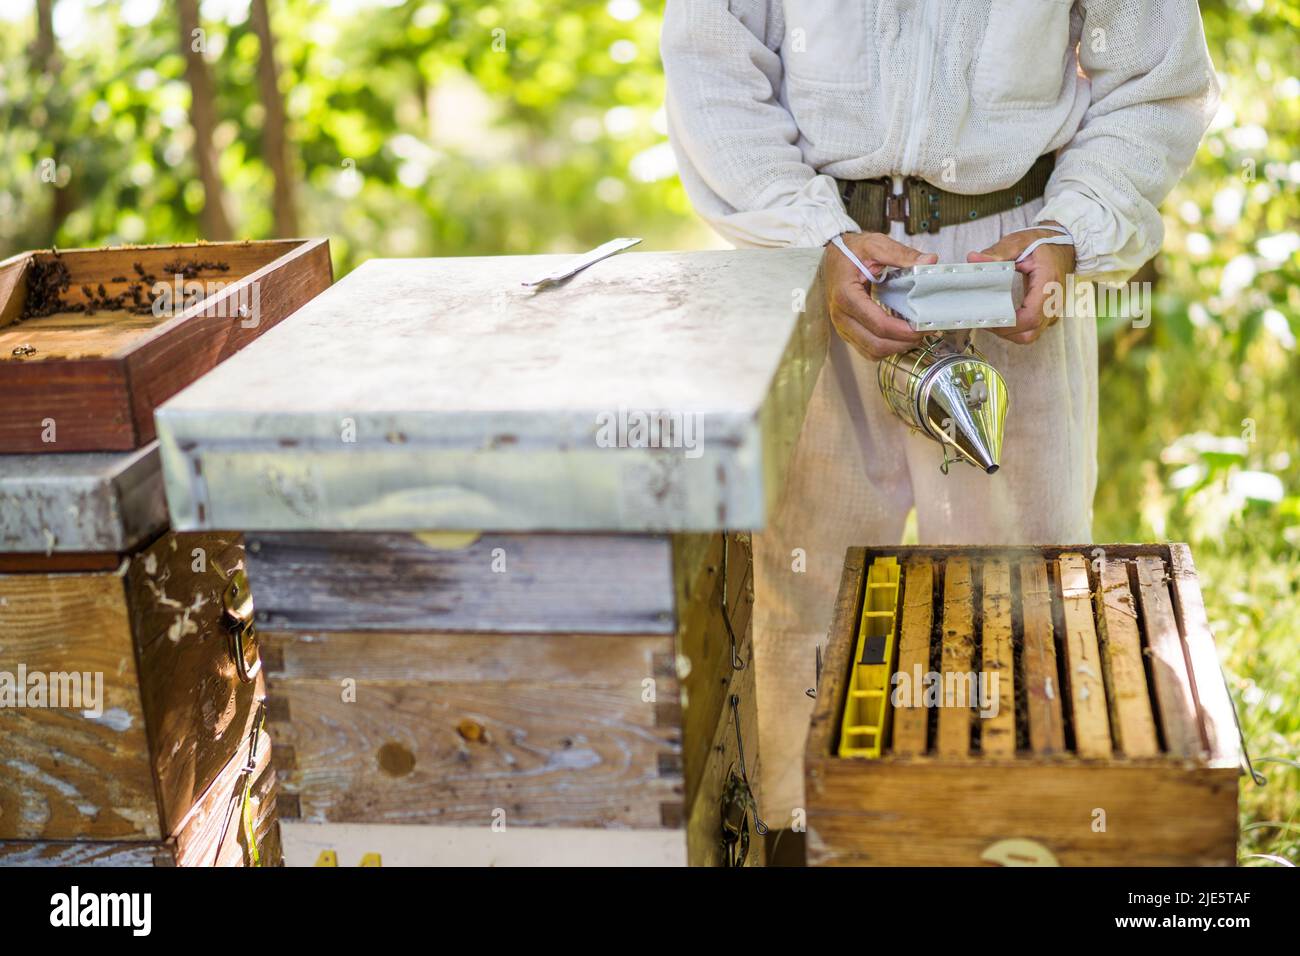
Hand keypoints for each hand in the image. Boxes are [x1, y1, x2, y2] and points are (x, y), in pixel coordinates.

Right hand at [825, 231, 937, 359]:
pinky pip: (867, 350)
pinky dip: (886, 348)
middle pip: (875, 344)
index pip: (878, 324)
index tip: (923, 326)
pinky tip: (899, 336)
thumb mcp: (875, 245)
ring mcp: (841, 326)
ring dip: (895, 348)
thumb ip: (902, 254)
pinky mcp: (846, 331)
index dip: (903, 330)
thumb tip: (930, 260)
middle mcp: (840, 315)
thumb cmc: (850, 251)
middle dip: (903, 343)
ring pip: (871, 351)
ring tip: (913, 335)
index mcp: (846, 295)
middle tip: (923, 332)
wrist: (831, 257)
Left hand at [966, 222, 1075, 344]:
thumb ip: (997, 252)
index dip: (1007, 323)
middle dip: (1004, 331)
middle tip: (985, 318)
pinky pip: (1033, 329)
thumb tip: (973, 259)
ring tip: (992, 318)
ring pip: (1031, 334)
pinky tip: (1003, 317)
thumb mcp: (1018, 242)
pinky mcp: (1049, 312)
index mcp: (1048, 283)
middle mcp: (1054, 301)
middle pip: (1029, 331)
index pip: (1030, 316)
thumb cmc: (1042, 243)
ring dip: (1010, 333)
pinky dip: (1016, 329)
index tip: (988, 316)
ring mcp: (1053, 309)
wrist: (1065, 244)